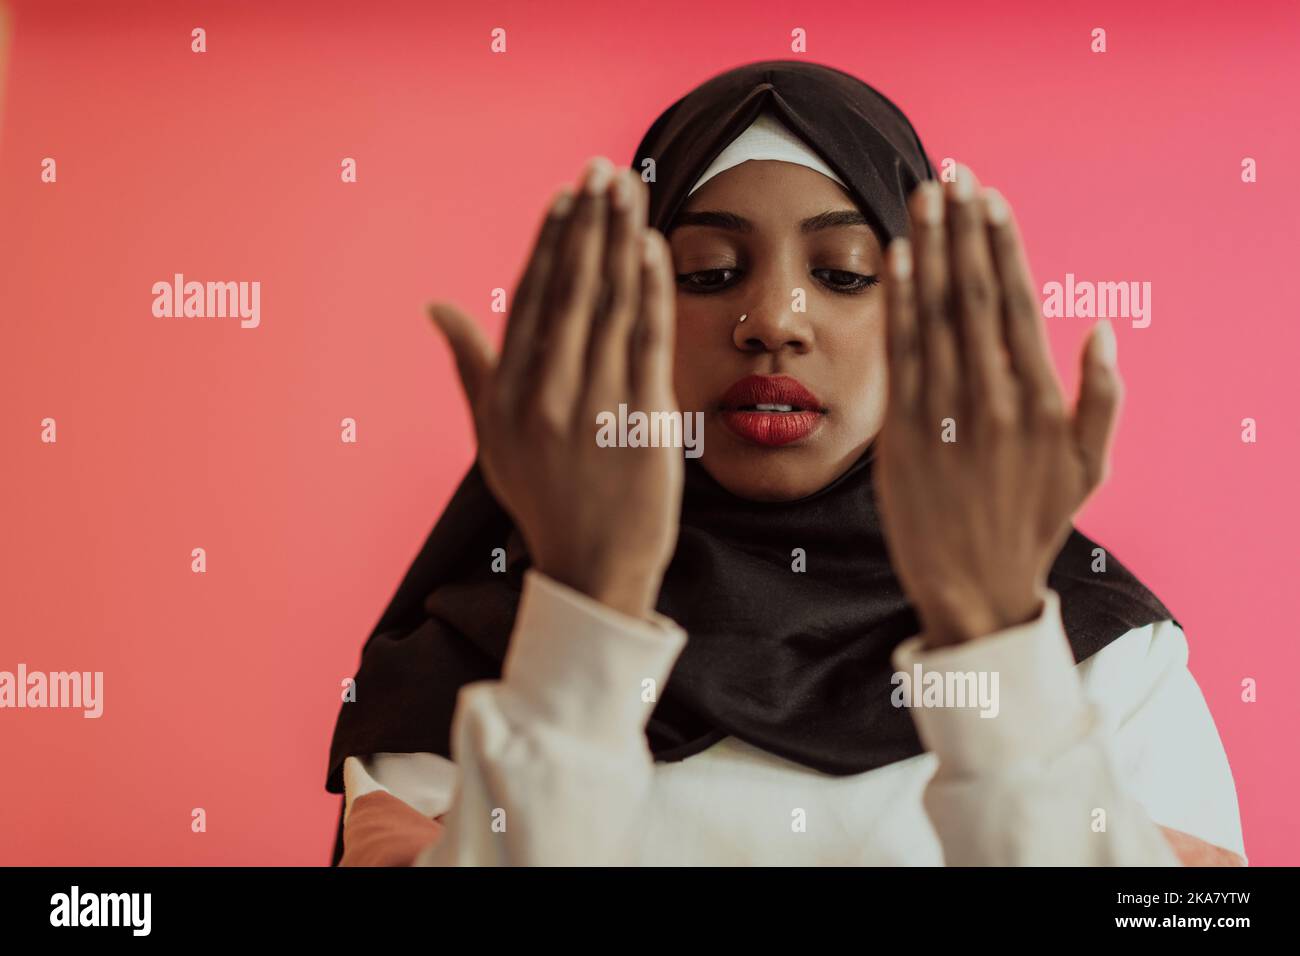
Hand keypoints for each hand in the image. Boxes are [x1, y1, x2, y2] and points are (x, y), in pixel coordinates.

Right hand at [428, 157, 681, 619]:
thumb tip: (436, 306)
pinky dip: (651, 290)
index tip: (566, 197)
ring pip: (609, 305)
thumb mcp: (491, 437)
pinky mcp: (642, 421)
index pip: (529, 299)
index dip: (550, 243)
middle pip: (569, 290)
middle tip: (602, 171)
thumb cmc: (543, 498)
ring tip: (629, 192)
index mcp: (506, 395)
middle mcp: (544, 396)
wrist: (593, 567)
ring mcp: (595, 408)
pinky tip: (653, 248)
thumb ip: (470, 366)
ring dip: (621, 240)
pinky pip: (647, 340)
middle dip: (588, 224)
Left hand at [875, 164, 1123, 647]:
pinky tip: (894, 259)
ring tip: (923, 198)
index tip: (990, 198)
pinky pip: (898, 354)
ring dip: (926, 250)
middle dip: (961, 230)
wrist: (972, 586)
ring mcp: (940, 414)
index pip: (1016, 304)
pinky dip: (895, 303)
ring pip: (932, 316)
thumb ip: (1102, 397)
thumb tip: (1101, 328)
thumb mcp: (1089, 467)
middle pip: (971, 295)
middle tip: (952, 175)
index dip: (1001, 245)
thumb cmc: (1033, 523)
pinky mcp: (900, 431)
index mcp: (1037, 401)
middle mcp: (989, 399)